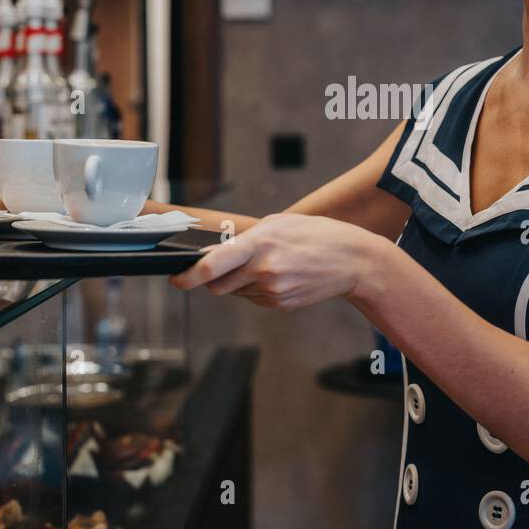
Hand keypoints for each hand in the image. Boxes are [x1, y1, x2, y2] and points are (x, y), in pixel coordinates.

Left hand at [169, 212, 383, 309]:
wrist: (352, 261)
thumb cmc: (317, 235)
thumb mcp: (278, 224)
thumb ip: (246, 239)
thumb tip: (217, 254)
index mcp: (259, 246)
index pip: (212, 268)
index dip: (188, 277)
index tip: (176, 279)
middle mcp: (263, 272)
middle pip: (217, 285)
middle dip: (211, 279)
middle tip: (220, 266)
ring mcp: (272, 292)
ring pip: (235, 292)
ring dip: (238, 281)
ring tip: (264, 263)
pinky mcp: (280, 304)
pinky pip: (254, 298)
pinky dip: (256, 288)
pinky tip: (278, 274)